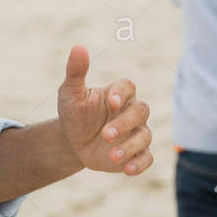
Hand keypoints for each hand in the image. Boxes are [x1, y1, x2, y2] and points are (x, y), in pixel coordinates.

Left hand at [57, 45, 152, 175]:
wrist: (73, 143)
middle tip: (105, 134)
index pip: (128, 87)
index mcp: (117, 94)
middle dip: (124, 124)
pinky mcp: (136, 153)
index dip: (121, 93)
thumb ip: (76, 72)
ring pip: (144, 136)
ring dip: (130, 147)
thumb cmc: (74, 114)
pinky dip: (140, 164)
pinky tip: (127, 170)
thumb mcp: (70, 94)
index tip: (110, 101)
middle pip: (140, 111)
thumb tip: (78, 47)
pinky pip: (147, 157)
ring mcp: (135, 133)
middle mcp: (130, 111)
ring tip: (112, 156)